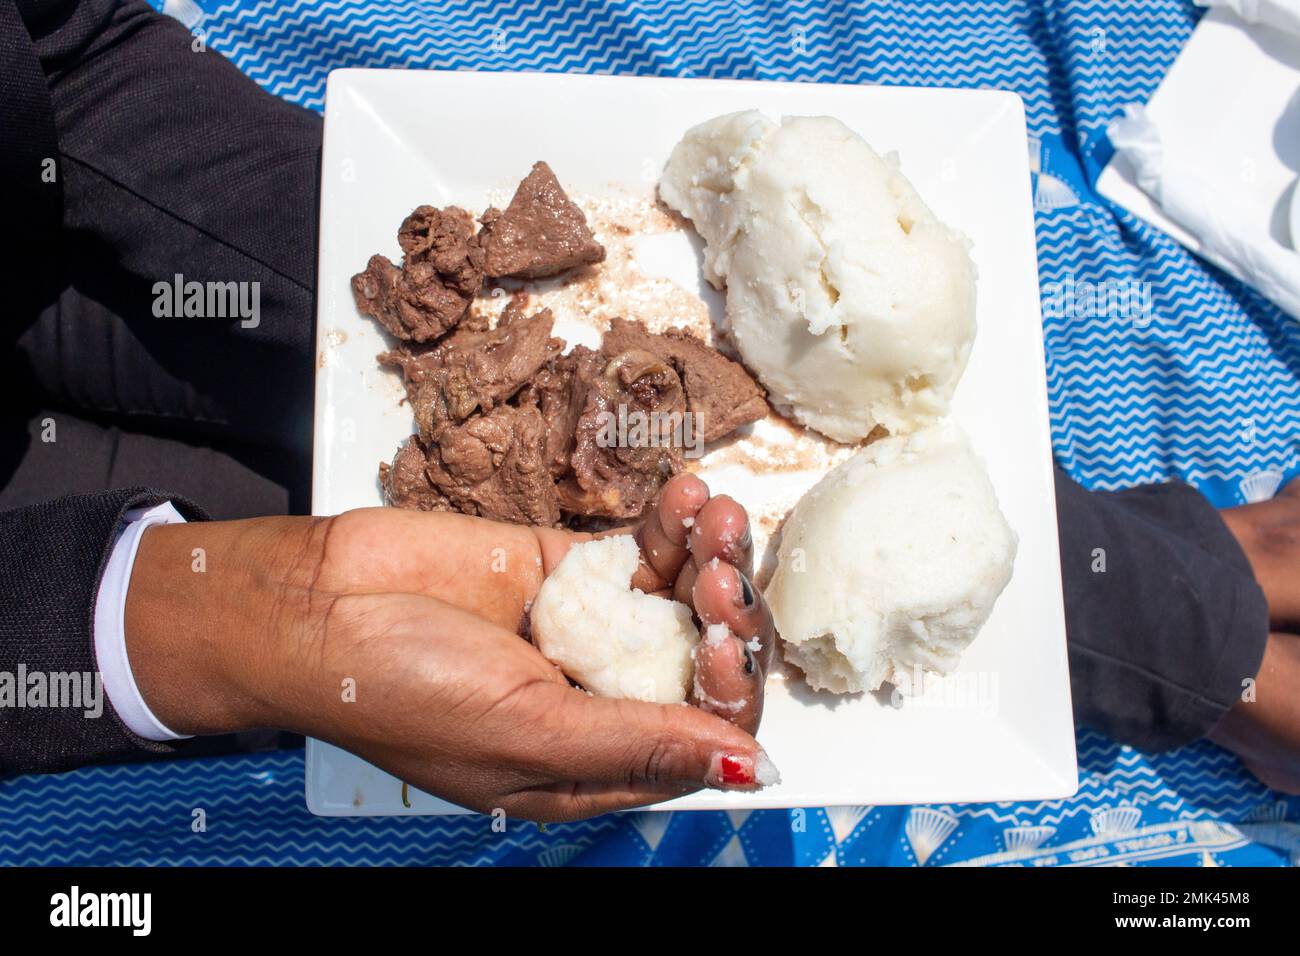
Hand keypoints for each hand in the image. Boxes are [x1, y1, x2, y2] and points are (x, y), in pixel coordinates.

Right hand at [123, 474, 778, 820]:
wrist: (313, 604)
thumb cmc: (393, 692)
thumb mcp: (524, 733)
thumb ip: (640, 744)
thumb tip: (747, 771)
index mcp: (591, 764)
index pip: (700, 736)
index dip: (726, 690)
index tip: (713, 639)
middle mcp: (597, 700)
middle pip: (700, 660)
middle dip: (724, 611)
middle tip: (716, 567)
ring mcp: (586, 630)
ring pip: (681, 597)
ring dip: (710, 554)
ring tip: (711, 514)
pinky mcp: (565, 569)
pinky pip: (639, 548)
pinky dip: (671, 522)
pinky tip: (686, 495)